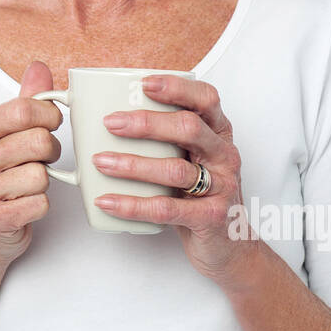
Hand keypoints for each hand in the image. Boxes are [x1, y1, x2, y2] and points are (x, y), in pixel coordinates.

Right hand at [0, 61, 61, 271]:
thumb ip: (24, 101)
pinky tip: (24, 205)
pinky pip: (39, 203)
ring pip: (41, 175)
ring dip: (44, 182)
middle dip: (49, 151)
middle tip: (39, 158)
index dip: (49, 117)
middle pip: (38, 141)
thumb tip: (40, 68)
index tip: (49, 125)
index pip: (23, 109)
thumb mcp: (4, 135)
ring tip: (27, 184)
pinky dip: (40, 205)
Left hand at [92, 74, 256, 285]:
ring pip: (175, 170)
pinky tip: (107, 200)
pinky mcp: (210, 218)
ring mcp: (221, 187)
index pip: (206, 99)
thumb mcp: (192, 159)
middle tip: (111, 123)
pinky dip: (132, 205)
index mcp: (218, 134)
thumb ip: (166, 139)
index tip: (144, 84)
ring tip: (101, 162)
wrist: (230, 246)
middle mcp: (224, 156)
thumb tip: (111, 117)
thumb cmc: (201, 195)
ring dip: (133, 165)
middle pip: (189, 129)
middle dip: (147, 124)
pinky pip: (167, 209)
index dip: (176, 88)